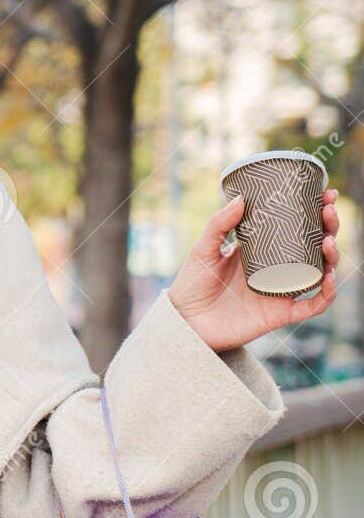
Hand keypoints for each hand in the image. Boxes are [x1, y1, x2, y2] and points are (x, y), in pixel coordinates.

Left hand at [167, 189, 339, 352]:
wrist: (185, 322)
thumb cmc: (192, 284)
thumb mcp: (204, 249)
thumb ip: (218, 224)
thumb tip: (240, 199)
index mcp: (263, 250)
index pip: (296, 227)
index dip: (315, 211)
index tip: (325, 195)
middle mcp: (278, 269)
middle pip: (315, 246)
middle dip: (329, 228)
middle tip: (328, 211)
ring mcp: (281, 291)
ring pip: (319, 273)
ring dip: (331, 257)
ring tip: (328, 241)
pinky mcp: (280, 314)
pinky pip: (313, 306)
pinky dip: (327, 293)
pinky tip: (329, 278)